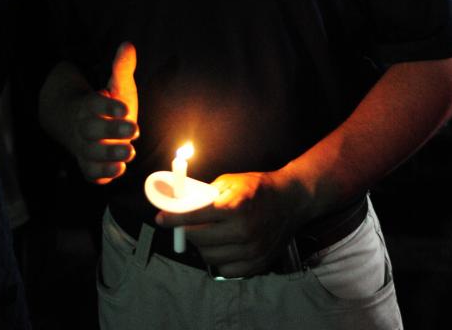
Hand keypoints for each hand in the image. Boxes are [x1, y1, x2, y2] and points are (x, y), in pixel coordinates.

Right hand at [73, 42, 138, 184]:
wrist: (83, 125)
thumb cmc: (107, 104)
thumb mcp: (116, 85)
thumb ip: (122, 68)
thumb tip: (128, 45)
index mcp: (89, 105)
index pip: (94, 105)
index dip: (108, 108)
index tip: (125, 109)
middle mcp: (84, 127)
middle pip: (91, 130)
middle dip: (111, 131)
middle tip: (134, 130)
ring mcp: (84, 147)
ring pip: (90, 153)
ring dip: (109, 155)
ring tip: (129, 152)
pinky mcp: (89, 165)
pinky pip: (91, 173)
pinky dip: (102, 174)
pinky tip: (118, 170)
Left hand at [156, 171, 295, 277]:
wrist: (291, 200)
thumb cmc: (258, 188)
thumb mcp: (231, 181)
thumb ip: (207, 194)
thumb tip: (181, 205)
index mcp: (236, 207)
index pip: (196, 216)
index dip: (175, 218)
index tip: (160, 218)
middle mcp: (244, 231)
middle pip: (200, 239)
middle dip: (187, 231)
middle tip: (184, 226)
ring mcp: (252, 251)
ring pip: (210, 257)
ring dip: (202, 246)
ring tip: (207, 233)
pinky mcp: (258, 264)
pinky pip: (226, 269)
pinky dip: (219, 259)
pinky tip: (221, 246)